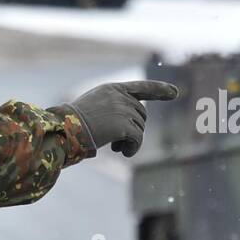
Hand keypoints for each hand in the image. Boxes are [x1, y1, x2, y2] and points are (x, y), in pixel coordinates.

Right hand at [62, 80, 178, 156]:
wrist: (64, 129)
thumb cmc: (73, 123)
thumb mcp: (94, 107)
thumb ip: (115, 109)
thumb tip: (134, 129)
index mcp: (112, 88)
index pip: (142, 87)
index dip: (160, 90)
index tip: (176, 92)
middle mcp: (120, 96)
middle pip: (141, 115)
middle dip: (132, 129)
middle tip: (114, 140)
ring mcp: (123, 109)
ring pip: (140, 128)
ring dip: (130, 140)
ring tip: (112, 145)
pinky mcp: (124, 125)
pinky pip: (138, 140)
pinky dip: (132, 148)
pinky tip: (122, 152)